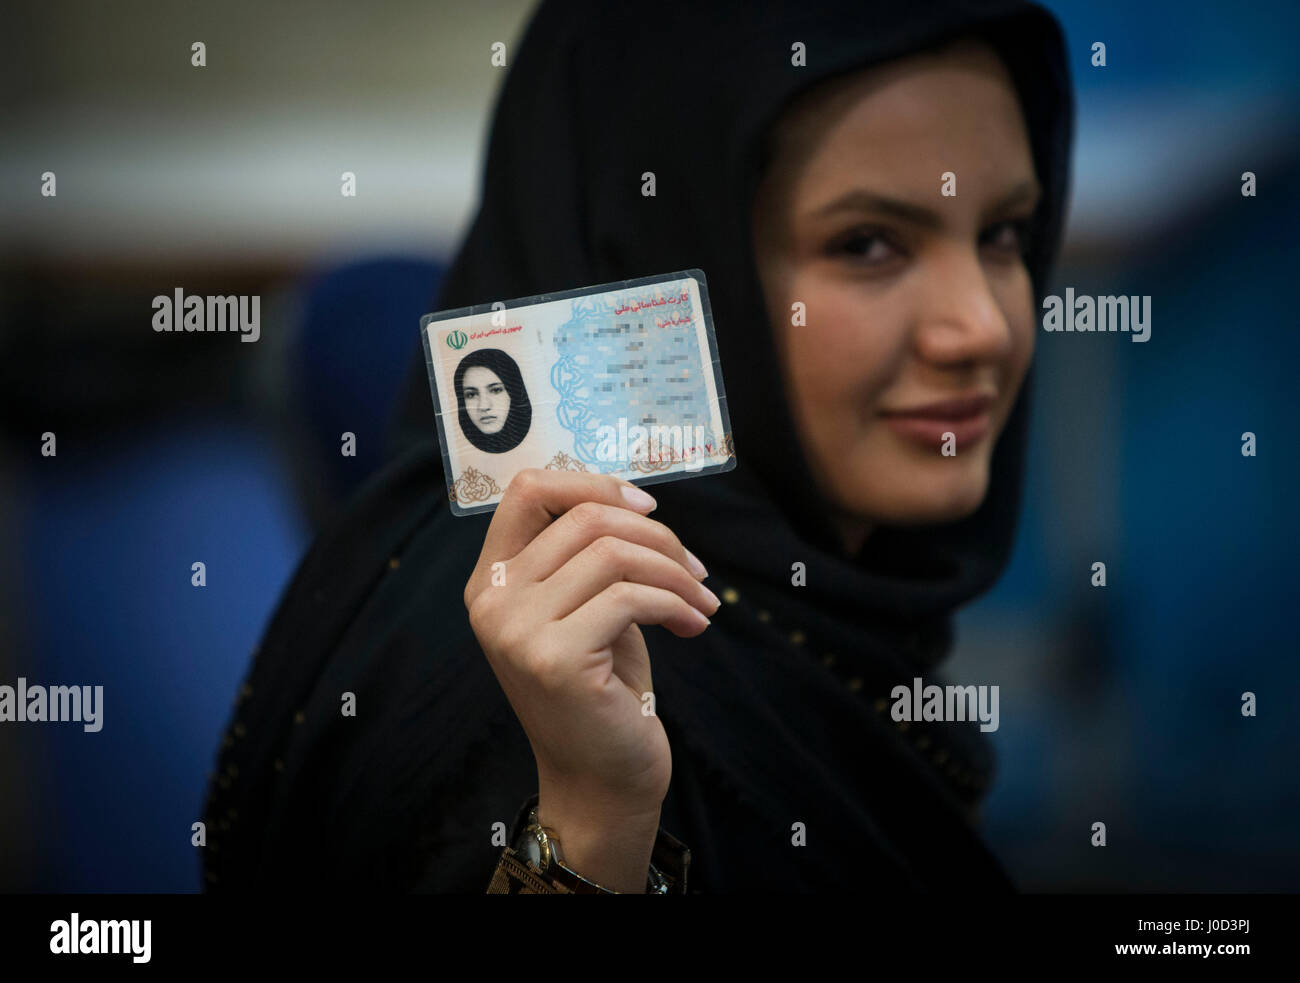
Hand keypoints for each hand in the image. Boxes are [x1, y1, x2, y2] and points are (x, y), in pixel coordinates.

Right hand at [464, 469, 717, 889]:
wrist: (601, 779)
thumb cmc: (604, 688)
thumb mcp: (589, 607)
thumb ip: (590, 555)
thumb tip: (634, 499)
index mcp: (492, 579)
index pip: (527, 490)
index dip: (593, 482)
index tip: (647, 509)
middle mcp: (491, 600)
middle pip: (584, 517)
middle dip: (657, 536)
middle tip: (695, 569)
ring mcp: (515, 630)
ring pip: (613, 554)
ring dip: (675, 572)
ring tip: (701, 599)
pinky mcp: (553, 659)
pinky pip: (629, 597)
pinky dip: (675, 603)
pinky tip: (695, 625)